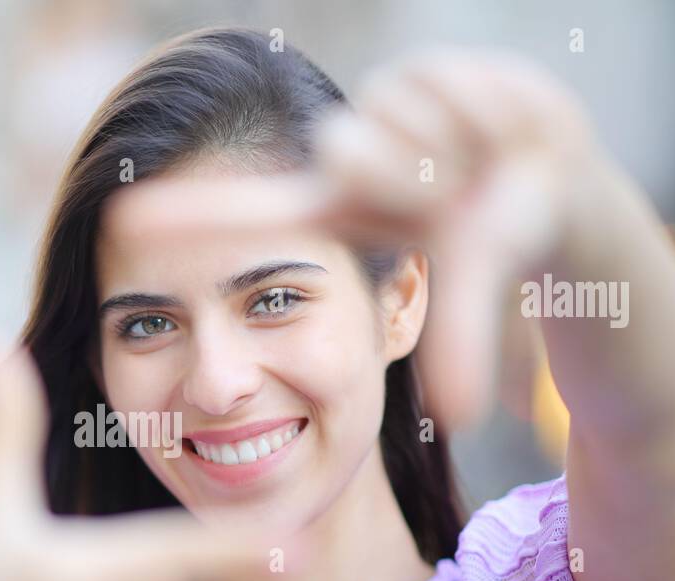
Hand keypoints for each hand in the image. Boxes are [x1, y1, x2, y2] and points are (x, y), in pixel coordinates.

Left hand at [112, 47, 602, 430]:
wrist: (554, 176)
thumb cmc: (490, 235)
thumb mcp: (470, 281)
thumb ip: (458, 343)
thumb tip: (459, 418)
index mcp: (338, 214)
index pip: (254, 216)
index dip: (194, 217)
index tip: (119, 220)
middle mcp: (348, 162)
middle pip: (350, 154)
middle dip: (408, 175)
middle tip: (450, 187)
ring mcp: (380, 112)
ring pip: (400, 119)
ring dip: (454, 146)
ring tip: (476, 160)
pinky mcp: (424, 68)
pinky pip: (445, 84)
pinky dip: (487, 107)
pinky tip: (495, 125)